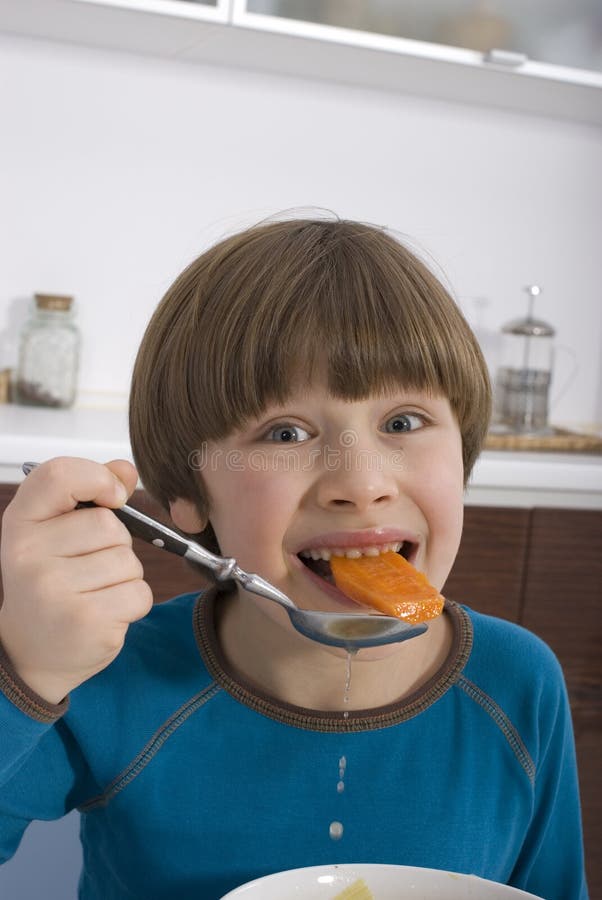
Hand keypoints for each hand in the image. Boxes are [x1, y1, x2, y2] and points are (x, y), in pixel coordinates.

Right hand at [0, 457, 152, 703]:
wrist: (31, 652)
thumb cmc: (50, 582)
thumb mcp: (55, 533)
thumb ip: (90, 494)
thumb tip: (126, 470)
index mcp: (19, 524)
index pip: (60, 475)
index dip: (97, 478)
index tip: (112, 496)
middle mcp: (29, 556)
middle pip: (109, 525)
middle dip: (114, 545)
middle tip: (86, 568)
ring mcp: (55, 591)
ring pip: (129, 561)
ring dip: (124, 577)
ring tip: (92, 592)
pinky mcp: (87, 622)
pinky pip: (139, 593)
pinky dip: (132, 603)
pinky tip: (103, 613)